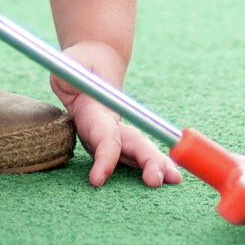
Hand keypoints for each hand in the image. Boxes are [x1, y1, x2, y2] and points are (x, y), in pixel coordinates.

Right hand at [51, 52, 182, 188]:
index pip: (100, 137)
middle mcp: (101, 133)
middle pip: (125, 150)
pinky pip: (141, 149)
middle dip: (142, 164)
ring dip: (154, 165)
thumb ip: (72, 73)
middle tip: (156, 181)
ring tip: (174, 177)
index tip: (97, 180)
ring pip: (135, 152)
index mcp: (89, 115)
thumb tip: (74, 80)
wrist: (92, 66)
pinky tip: (173, 170)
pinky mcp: (124, 137)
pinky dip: (158, 159)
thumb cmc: (79, 64)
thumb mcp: (70, 64)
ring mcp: (114, 137)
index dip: (102, 157)